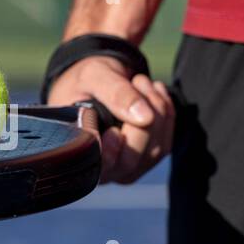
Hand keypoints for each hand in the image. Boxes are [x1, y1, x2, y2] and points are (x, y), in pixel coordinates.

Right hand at [46, 55, 174, 183]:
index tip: (115, 129)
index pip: (98, 165)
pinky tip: (154, 93)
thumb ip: (115, 94)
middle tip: (138, 81)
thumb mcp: (94, 76)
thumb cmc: (86, 81)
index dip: (111, 150)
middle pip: (130, 160)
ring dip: (157, 110)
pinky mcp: (145, 160)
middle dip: (141, 118)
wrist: (97, 81)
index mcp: (78, 151)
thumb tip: (145, 118)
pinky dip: (166, 114)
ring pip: (153, 151)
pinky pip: (165, 144)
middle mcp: (101, 168)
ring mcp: (125, 168)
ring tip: (142, 82)